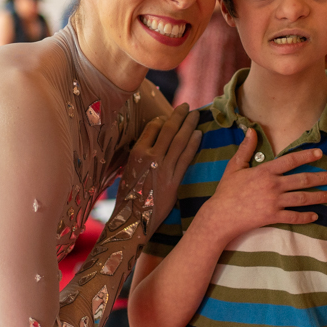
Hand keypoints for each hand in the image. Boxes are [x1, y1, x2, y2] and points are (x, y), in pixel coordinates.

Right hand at [118, 104, 201, 236]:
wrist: (132, 220)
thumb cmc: (128, 195)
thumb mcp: (128, 169)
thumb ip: (140, 154)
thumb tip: (151, 140)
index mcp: (137, 152)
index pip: (153, 127)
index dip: (163, 119)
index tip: (170, 115)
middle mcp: (151, 157)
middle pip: (169, 130)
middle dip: (179, 115)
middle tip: (186, 106)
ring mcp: (164, 168)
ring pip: (180, 141)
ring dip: (189, 125)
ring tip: (196, 115)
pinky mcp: (175, 180)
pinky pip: (186, 157)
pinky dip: (193, 144)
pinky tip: (199, 134)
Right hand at [196, 129, 326, 244]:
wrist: (220, 216)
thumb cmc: (227, 191)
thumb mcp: (235, 166)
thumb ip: (246, 149)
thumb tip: (250, 130)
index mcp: (265, 171)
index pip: (290, 161)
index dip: (306, 156)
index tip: (320, 154)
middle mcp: (273, 185)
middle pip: (302, 180)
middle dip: (321, 178)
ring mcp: (274, 202)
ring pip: (302, 198)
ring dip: (319, 197)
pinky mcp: (273, 217)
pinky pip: (293, 217)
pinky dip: (305, 217)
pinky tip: (315, 216)